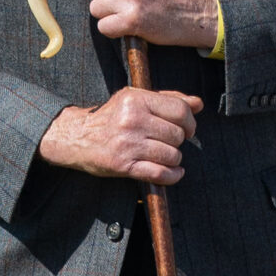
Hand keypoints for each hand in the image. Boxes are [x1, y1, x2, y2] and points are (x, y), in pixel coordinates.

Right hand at [39, 86, 204, 183]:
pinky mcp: (124, 165)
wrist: (77, 137)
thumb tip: (198, 104)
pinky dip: (172, 176)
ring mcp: (128, 144)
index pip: (180, 110)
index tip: (187, 129)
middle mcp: (132, 120)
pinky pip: (160, 174)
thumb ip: (167, 99)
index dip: (190, 122)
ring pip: (172, 155)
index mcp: (136, 99)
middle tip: (169, 142)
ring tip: (165, 156)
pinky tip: (173, 172)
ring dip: (174, 159)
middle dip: (178, 141)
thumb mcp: (135, 99)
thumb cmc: (111, 117)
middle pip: (177, 135)